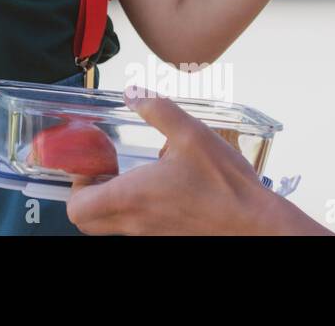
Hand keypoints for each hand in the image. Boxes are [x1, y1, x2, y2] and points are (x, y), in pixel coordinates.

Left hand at [65, 87, 333, 235]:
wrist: (258, 225)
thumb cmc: (227, 186)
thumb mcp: (191, 134)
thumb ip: (157, 110)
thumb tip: (134, 94)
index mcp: (132, 198)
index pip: (77, 208)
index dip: (76, 185)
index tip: (94, 164)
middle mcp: (135, 224)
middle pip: (86, 222)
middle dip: (87, 195)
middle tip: (107, 170)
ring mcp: (150, 236)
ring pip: (110, 227)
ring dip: (110, 203)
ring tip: (134, 176)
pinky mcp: (165, 239)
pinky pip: (134, 229)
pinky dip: (133, 212)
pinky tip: (158, 190)